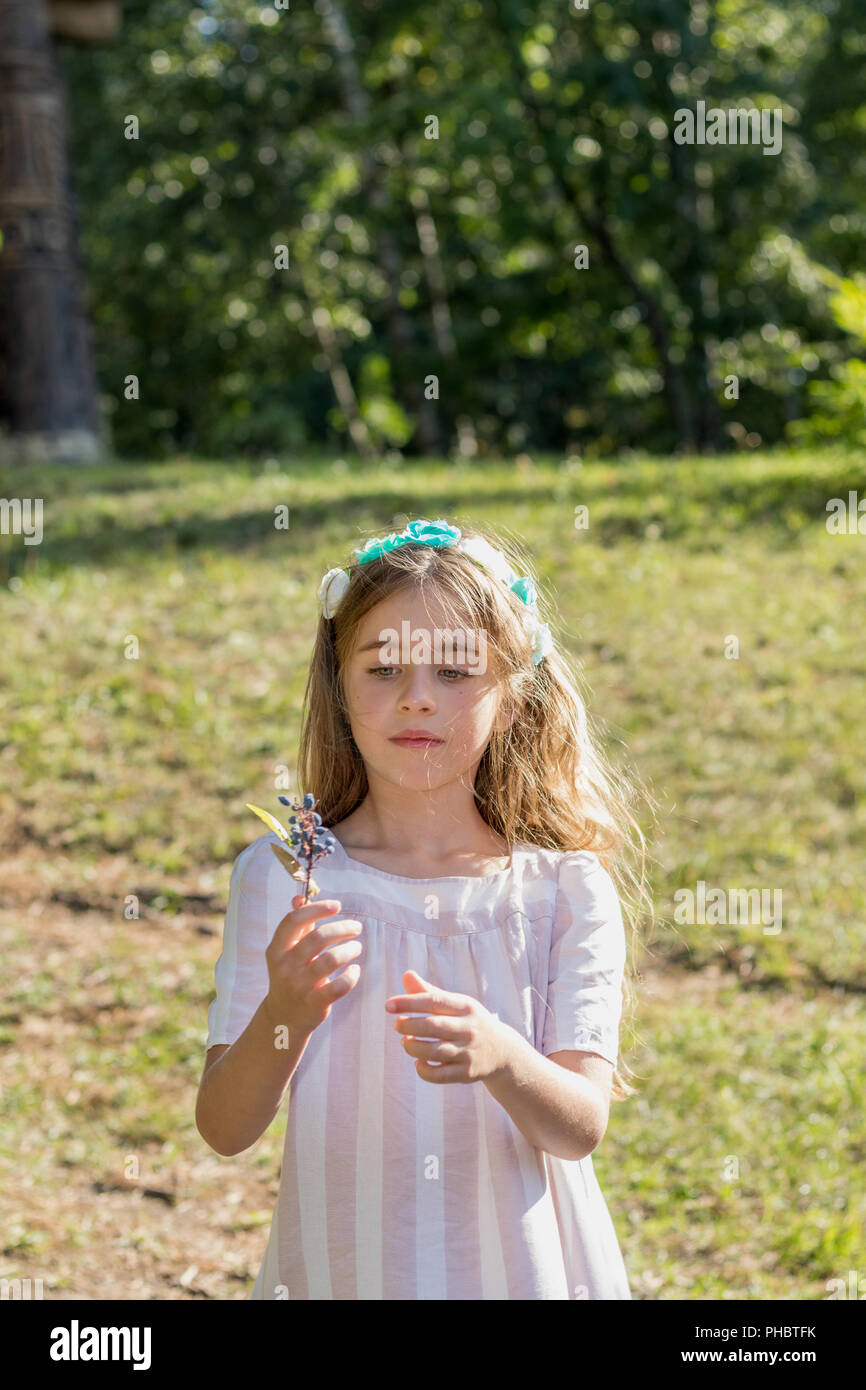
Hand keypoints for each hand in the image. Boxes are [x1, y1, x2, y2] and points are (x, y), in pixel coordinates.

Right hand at [264, 894, 362, 1035]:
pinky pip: (339, 986)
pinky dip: (351, 975)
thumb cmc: (290, 975)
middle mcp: (285, 966)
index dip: (316, 909)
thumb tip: (299, 897)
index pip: (294, 920)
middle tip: (356, 927)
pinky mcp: (314, 1003)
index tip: (337, 906)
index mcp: (277, 949)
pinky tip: (354, 970)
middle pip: (318, 938)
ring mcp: (299, 986)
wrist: (283, 1017)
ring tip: (357, 947)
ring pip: (330, 960)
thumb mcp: (286, 951)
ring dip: (349, 949)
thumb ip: (296, 925)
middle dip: (342, 928)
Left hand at [385, 970, 511, 1083]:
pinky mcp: (467, 1073)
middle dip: (409, 1025)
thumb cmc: (470, 1022)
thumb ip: (430, 992)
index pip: (434, 1001)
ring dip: (413, 1047)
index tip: (388, 1005)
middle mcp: (469, 1029)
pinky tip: (419, 1062)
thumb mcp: (457, 1004)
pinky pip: (440, 1075)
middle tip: (397, 1024)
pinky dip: (424, 1070)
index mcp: (465, 1007)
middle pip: (433, 1026)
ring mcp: (469, 1052)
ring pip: (435, 1051)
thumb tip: (406, 975)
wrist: (503, 1052)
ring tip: (405, 1042)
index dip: (409, 1002)